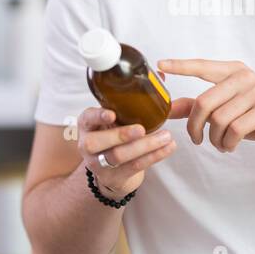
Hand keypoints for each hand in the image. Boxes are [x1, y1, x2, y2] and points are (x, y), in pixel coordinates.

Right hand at [75, 104, 189, 198]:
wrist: (112, 168)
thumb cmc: (115, 135)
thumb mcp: (117, 117)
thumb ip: (132, 99)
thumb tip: (160, 76)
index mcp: (88, 125)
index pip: (86, 118)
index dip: (97, 116)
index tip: (111, 113)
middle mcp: (88, 145)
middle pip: (98, 142)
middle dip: (121, 135)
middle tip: (142, 129)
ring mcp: (99, 163)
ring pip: (118, 156)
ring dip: (144, 146)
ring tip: (166, 136)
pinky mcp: (114, 177)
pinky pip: (134, 167)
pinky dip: (154, 157)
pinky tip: (168, 148)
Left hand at [156, 59, 254, 155]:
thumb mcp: (227, 109)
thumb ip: (199, 106)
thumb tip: (170, 108)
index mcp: (233, 71)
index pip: (202, 66)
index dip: (181, 66)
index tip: (161, 65)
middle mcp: (244, 77)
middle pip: (204, 101)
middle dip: (195, 126)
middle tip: (196, 140)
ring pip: (219, 119)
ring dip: (215, 139)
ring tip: (221, 144)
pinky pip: (235, 129)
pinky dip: (228, 143)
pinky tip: (230, 146)